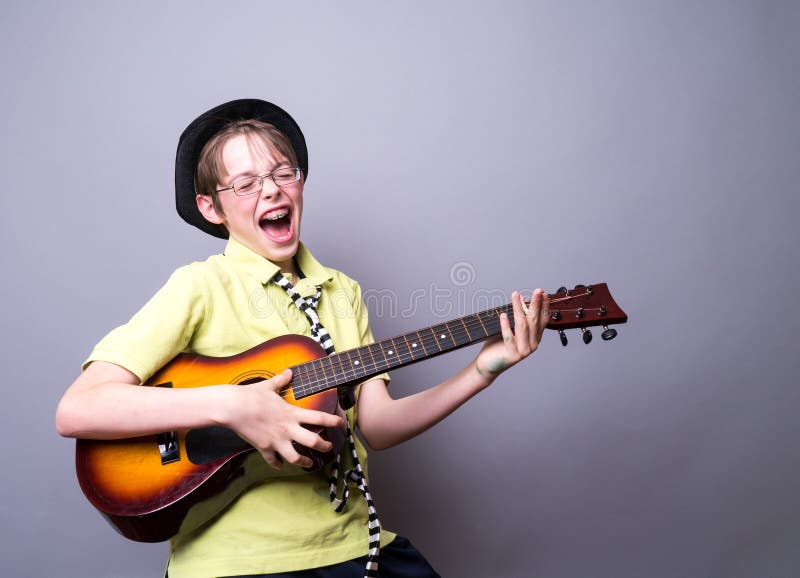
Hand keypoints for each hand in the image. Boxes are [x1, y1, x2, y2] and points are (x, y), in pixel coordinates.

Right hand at [229, 369, 344, 468]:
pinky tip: (280, 465)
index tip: (342, 424)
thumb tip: (289, 371)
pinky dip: (278, 464)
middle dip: (324, 446)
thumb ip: (281, 380)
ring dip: (304, 461)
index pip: (319, 417)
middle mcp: (287, 428)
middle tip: (329, 447)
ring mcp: (276, 440)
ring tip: (309, 463)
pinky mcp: (264, 448)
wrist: (233, 408)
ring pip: (296, 457)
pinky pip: (273, 460)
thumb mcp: (268, 385)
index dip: (333, 421)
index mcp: (292, 413)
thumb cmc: (251, 395)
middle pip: (313, 441)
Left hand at [474, 289, 549, 380]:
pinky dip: (506, 325)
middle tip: (537, 290)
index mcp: (535, 338)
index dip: (544, 306)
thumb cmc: (499, 346)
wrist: (489, 365)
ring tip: (515, 295)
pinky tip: (502, 315)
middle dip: (536, 304)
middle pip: (534, 321)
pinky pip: (509, 337)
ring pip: (522, 326)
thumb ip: (518, 318)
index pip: (543, 320)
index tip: (543, 293)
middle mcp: (532, 345)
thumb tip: (521, 299)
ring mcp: (523, 351)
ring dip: (519, 308)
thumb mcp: (511, 329)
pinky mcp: (512, 355)